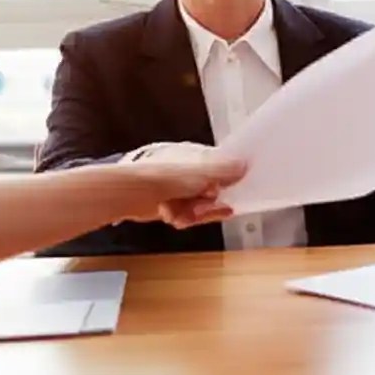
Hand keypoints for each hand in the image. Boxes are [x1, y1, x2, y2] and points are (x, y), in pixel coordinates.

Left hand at [121, 151, 247, 228]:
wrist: (129, 192)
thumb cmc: (164, 176)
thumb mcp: (201, 172)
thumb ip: (224, 170)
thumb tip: (245, 164)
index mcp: (199, 157)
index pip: (225, 170)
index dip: (229, 185)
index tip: (231, 196)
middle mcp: (191, 171)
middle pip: (214, 193)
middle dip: (209, 206)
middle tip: (200, 209)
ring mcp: (179, 187)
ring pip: (201, 206)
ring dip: (194, 214)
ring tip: (180, 213)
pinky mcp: (170, 202)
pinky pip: (187, 214)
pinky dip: (181, 217)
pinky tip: (172, 215)